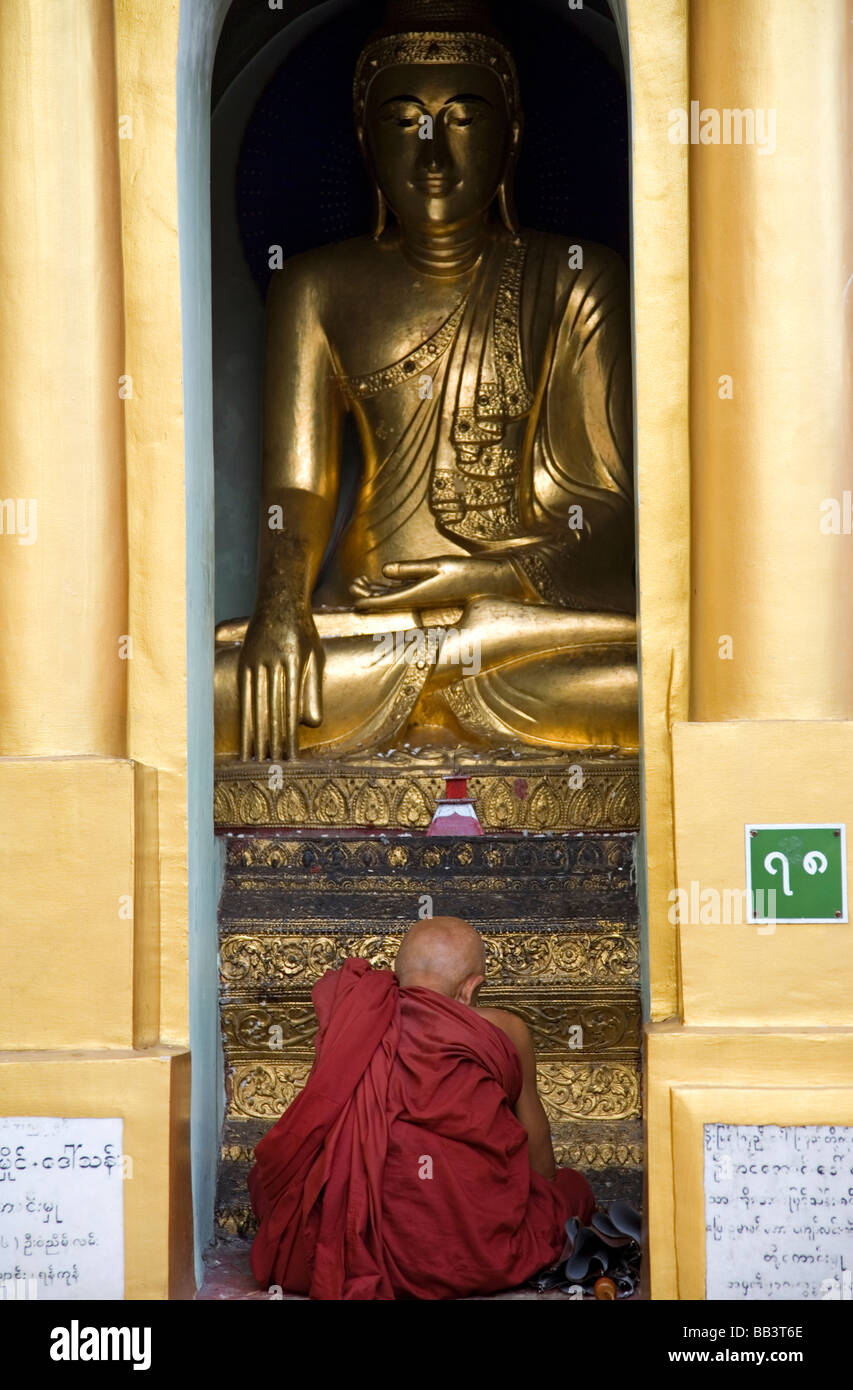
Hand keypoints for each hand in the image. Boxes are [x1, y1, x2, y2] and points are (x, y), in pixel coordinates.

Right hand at [238, 604, 322, 760]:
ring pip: (255, 706)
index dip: (290, 735)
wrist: (279, 601)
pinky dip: (245, 719)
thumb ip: (313, 691)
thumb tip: (311, 725)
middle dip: (272, 742)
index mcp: (293, 665)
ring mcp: (256, 665)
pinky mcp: (244, 665)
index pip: (292, 708)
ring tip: (256, 760)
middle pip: (271, 711)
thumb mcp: (315, 658)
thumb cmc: (303, 633)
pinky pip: (244, 697)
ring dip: (255, 735)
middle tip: (272, 769)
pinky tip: (245, 736)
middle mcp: (272, 666)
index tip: (290, 758)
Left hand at [351, 554, 524, 610]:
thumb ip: (410, 569)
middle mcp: (420, 598)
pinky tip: (385, 580)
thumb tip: (384, 570)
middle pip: (387, 600)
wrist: (493, 581)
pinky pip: (406, 591)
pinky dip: (392, 587)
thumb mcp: (438, 565)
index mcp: (418, 595)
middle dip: (369, 594)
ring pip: (395, 595)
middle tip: (353, 586)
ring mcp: (426, 595)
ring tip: (361, 582)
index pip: (386, 602)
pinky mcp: (432, 590)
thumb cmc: (467, 572)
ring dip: (378, 590)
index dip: (368, 601)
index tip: (353, 600)